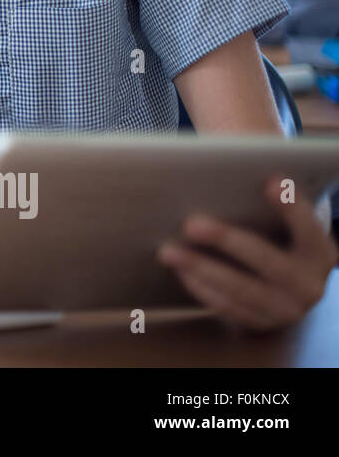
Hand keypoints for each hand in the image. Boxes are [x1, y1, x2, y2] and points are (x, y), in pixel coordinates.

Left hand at [158, 175, 337, 329]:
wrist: (284, 283)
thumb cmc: (273, 234)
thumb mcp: (278, 219)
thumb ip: (260, 197)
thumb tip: (220, 165)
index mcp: (321, 252)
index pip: (309, 227)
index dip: (291, 206)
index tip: (269, 180)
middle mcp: (310, 284)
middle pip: (268, 262)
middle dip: (227, 241)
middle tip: (191, 223)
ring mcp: (286, 309)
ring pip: (241, 289)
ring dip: (201, 269)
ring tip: (168, 250)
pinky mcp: (261, 323)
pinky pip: (227, 307)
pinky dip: (200, 287)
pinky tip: (179, 269)